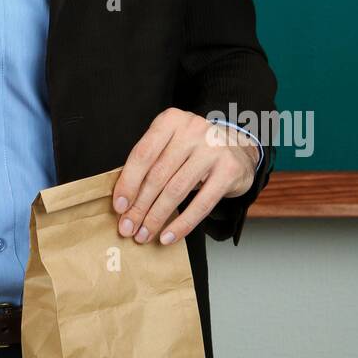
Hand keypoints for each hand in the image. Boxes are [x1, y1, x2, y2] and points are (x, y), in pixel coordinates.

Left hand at [112, 108, 259, 245]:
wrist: (238, 149)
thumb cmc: (194, 149)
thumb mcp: (171, 144)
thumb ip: (149, 163)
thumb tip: (124, 201)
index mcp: (171, 120)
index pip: (143, 154)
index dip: (128, 183)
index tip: (118, 206)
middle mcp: (192, 130)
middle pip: (158, 175)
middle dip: (139, 206)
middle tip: (128, 228)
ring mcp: (213, 149)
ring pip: (176, 191)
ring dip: (157, 218)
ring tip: (144, 234)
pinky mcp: (229, 170)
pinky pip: (201, 204)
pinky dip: (182, 224)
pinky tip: (168, 236)